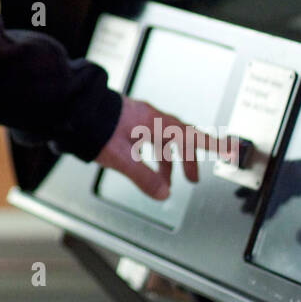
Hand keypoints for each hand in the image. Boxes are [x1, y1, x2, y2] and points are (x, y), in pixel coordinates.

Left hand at [94, 96, 220, 200]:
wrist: (70, 109)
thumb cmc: (93, 126)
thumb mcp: (121, 158)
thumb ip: (144, 177)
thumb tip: (162, 193)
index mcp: (153, 122)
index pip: (190, 135)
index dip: (212, 145)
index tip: (230, 151)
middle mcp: (147, 116)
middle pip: (178, 137)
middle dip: (187, 159)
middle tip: (193, 178)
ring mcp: (136, 116)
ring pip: (162, 137)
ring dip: (167, 159)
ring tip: (166, 180)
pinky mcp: (125, 118)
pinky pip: (148, 136)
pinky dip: (152, 152)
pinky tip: (144, 163)